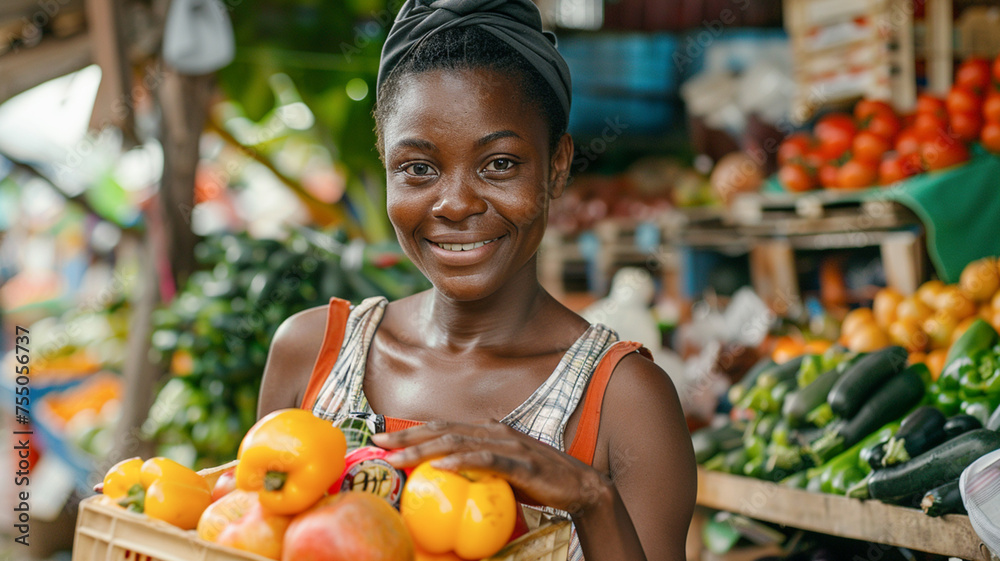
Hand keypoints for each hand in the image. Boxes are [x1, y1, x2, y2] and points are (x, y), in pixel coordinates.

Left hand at [371, 419, 611, 516]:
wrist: (582, 487)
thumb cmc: (539, 482)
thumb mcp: (502, 471)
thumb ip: (478, 468)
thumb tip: (446, 476)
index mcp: (489, 431)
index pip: (443, 427)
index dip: (412, 431)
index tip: (382, 438)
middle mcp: (495, 432)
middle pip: (443, 430)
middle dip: (408, 436)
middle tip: (378, 443)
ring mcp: (509, 446)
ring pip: (458, 443)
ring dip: (425, 450)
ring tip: (398, 458)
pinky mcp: (522, 463)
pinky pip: (487, 461)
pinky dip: (462, 462)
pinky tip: (442, 468)